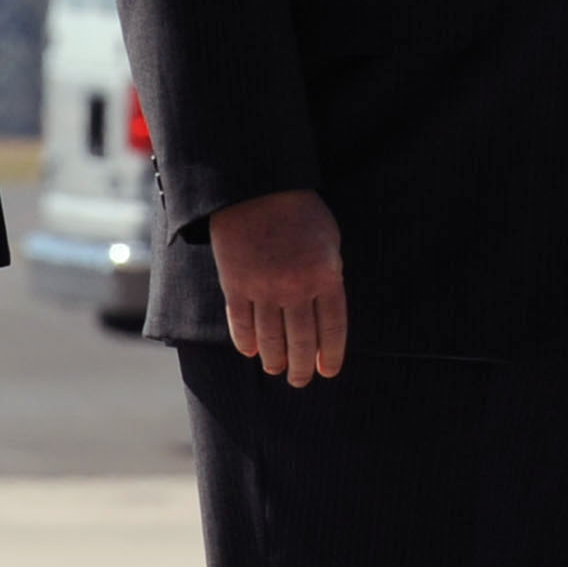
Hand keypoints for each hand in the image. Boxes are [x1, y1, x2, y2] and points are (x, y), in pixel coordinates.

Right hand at [208, 188, 346, 384]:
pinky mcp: (236, 284)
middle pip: (301, 341)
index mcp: (326, 276)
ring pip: (270, 339)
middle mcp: (296, 287)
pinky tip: (251, 352)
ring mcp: (264, 288)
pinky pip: (241, 324)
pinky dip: (246, 343)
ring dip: (274, 361)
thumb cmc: (298, 209)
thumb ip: (329, 273)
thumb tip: (325, 307)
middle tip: (300, 381)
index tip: (327, 371)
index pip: (332, 329)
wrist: (255, 185)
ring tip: (276, 370)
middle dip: (301, 367)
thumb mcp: (329, 238)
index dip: (329, 356)